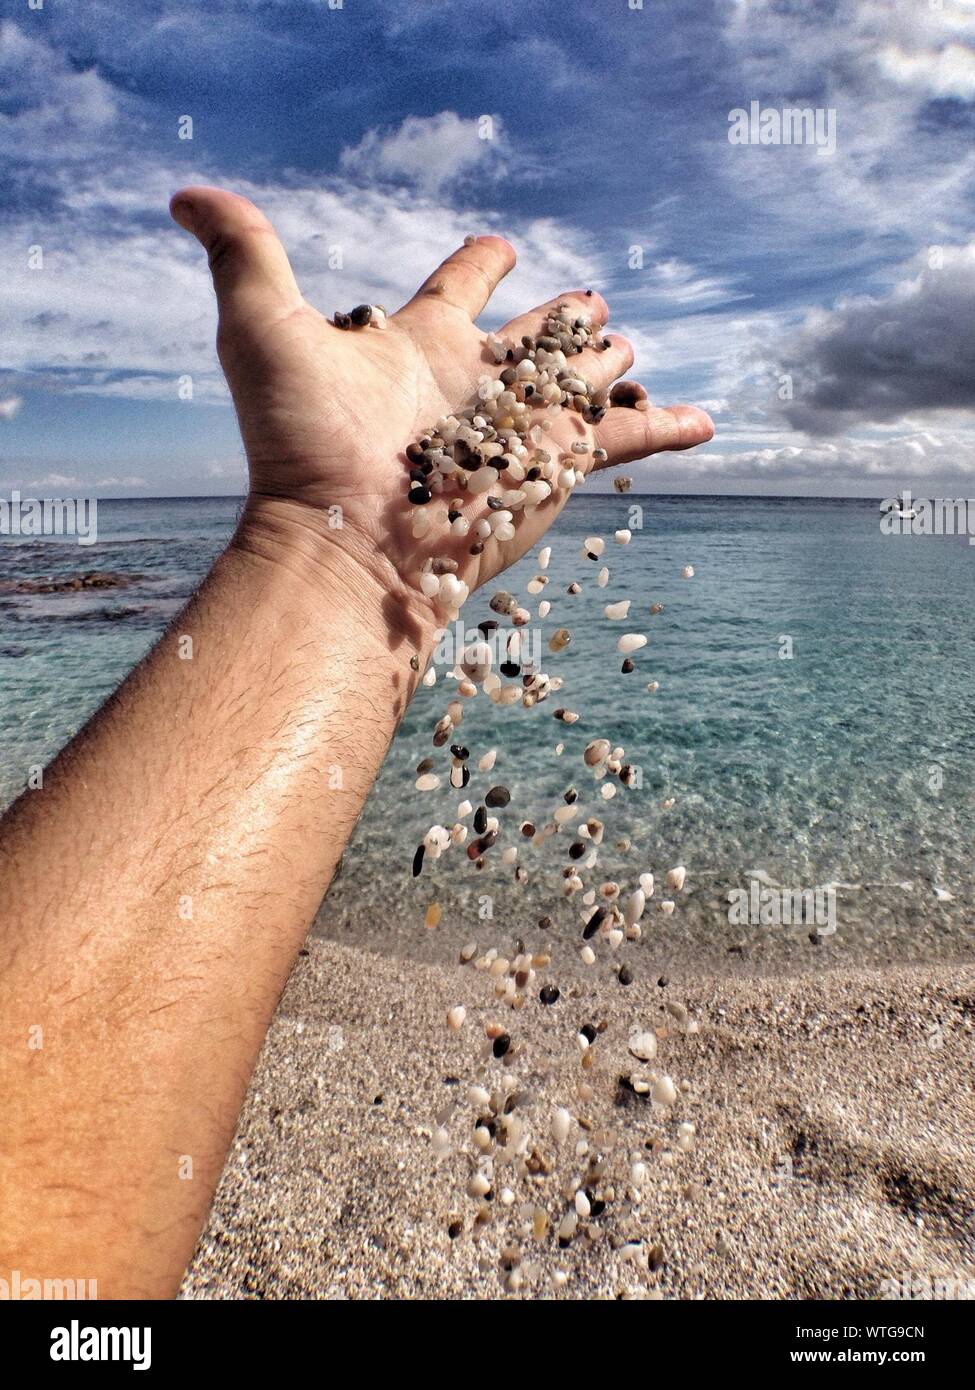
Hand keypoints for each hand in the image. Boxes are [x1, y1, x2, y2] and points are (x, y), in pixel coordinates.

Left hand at [171, 187, 713, 634]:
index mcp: (420, 345)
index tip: (498, 244)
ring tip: (626, 340)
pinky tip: (703, 420)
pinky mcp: (558, 464)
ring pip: (579, 381)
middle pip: (528, 338)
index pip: (458, 290)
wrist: (347, 542)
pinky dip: (665, 427)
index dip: (479, 264)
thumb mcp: (263, 327)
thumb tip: (187, 195)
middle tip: (589, 298)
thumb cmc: (301, 441)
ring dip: (604, 363)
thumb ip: (243, 252)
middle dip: (556, 318)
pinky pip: (626, 438)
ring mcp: (520, 426)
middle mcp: (474, 385)